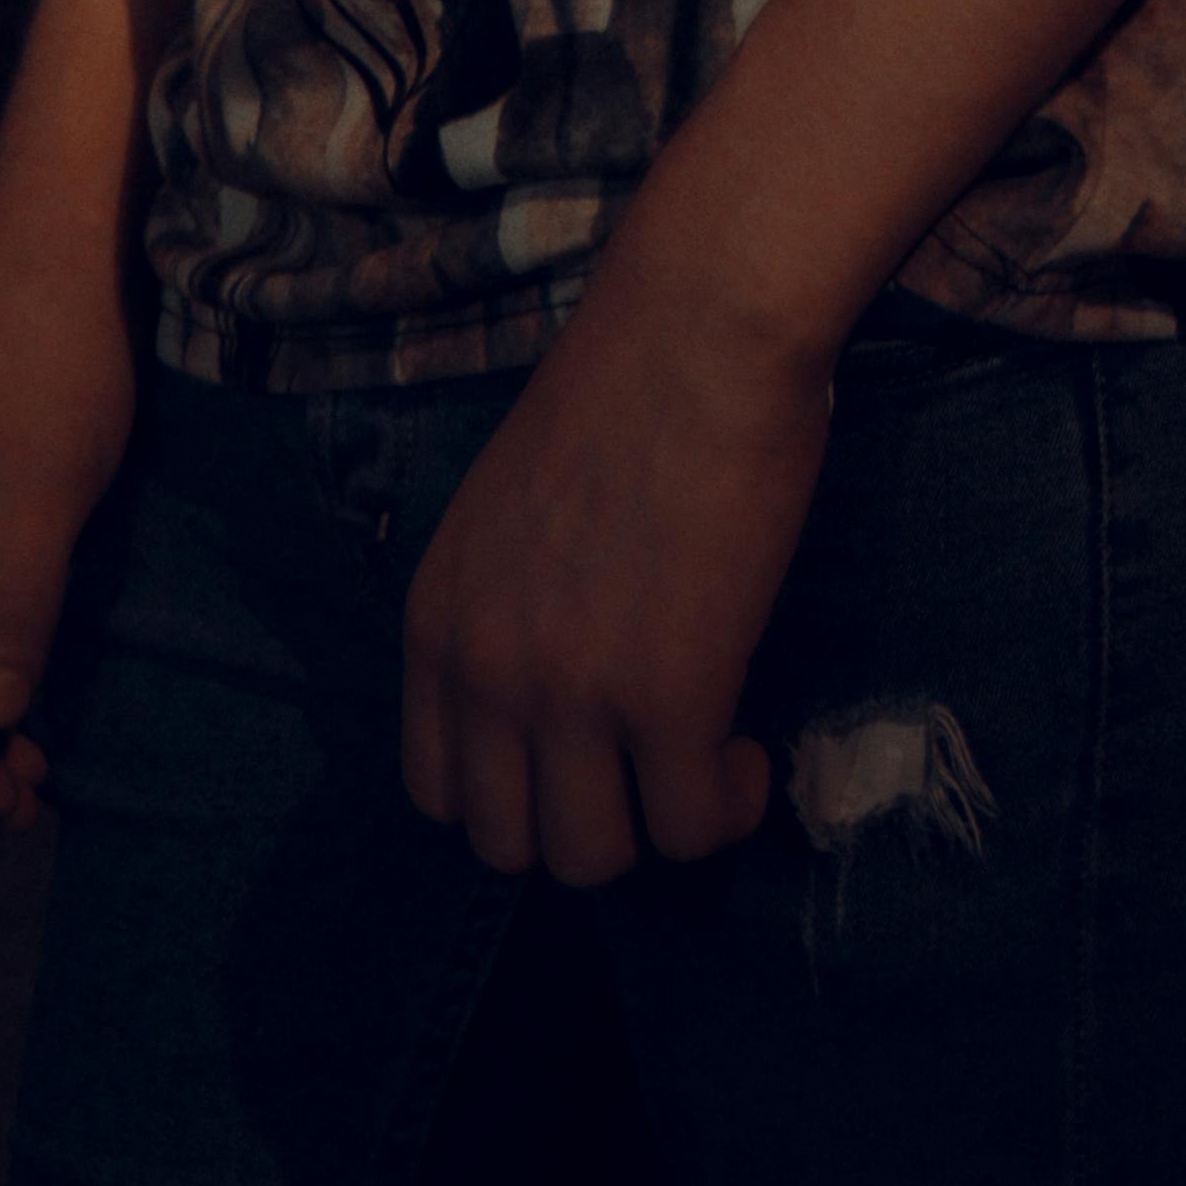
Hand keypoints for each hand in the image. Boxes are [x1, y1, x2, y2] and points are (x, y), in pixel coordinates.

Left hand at [399, 259, 827, 886]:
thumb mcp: (509, 513)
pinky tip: (750, 751)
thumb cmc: (622, 388)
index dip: (514, 791)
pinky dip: (725, 807)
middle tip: (644, 765)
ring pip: (592, 859)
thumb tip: (552, 691)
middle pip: (507, 848)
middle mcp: (483, 669)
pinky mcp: (669, 698)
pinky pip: (690, 824)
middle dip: (584, 821)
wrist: (701, 326)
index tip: (578, 758)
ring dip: (654, 827)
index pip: (435, 791)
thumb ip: (508, 607)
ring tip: (703, 761)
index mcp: (436, 619)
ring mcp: (569, 692)